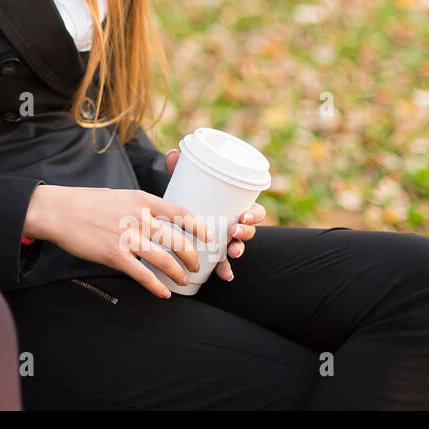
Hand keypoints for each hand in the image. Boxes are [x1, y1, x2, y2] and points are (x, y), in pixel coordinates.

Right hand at [25, 184, 214, 298]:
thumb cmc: (85, 203)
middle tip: (196, 266)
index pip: (181, 212)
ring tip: (183, 280)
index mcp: (141, 201)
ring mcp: (127, 237)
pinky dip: (157, 286)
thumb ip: (138, 207)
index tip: (208, 236)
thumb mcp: (118, 196)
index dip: (199, 226)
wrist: (58, 211)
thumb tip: (153, 219)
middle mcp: (138, 218)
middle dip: (192, 256)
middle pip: (178, 240)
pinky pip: (143, 275)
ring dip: (178, 273)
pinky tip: (163, 293)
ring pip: (164, 259)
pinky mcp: (114, 255)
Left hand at [164, 148, 266, 281]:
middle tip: (234, 231)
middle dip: (246, 233)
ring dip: (237, 250)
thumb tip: (173, 153)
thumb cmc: (189, 196)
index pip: (254, 211)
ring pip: (239, 247)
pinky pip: (224, 264)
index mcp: (235, 207)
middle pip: (250, 231)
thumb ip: (182, 168)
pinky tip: (225, 275)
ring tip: (230, 252)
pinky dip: (225, 269)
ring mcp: (226, 241)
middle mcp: (234, 225)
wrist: (175, 213)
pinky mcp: (215, 253)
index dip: (254, 215)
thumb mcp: (187, 182)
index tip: (243, 215)